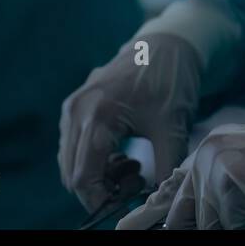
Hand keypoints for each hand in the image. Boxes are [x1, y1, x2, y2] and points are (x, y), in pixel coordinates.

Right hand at [58, 34, 202, 211]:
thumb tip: (157, 200)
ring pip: (71, 162)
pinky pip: (74, 146)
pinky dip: (94, 158)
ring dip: (98, 173)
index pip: (84, 177)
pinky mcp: (75, 105)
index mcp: (98, 115)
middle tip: (136, 180)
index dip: (101, 200)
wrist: (169, 44)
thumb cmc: (172, 82)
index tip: (128, 201)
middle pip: (72, 173)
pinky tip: (122, 152)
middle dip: (102, 188)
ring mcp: (72, 106)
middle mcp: (77, 110)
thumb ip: (165, 169)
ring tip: (132, 163)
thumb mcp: (173, 129)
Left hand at [116, 120, 244, 229]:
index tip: (126, 226)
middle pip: (188, 212)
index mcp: (215, 147)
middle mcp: (210, 150)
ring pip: (209, 222)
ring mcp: (217, 161)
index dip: (154, 211)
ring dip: (242, 223)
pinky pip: (227, 222)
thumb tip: (191, 222)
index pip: (175, 186)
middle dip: (217, 222)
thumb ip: (224, 196)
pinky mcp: (228, 176)